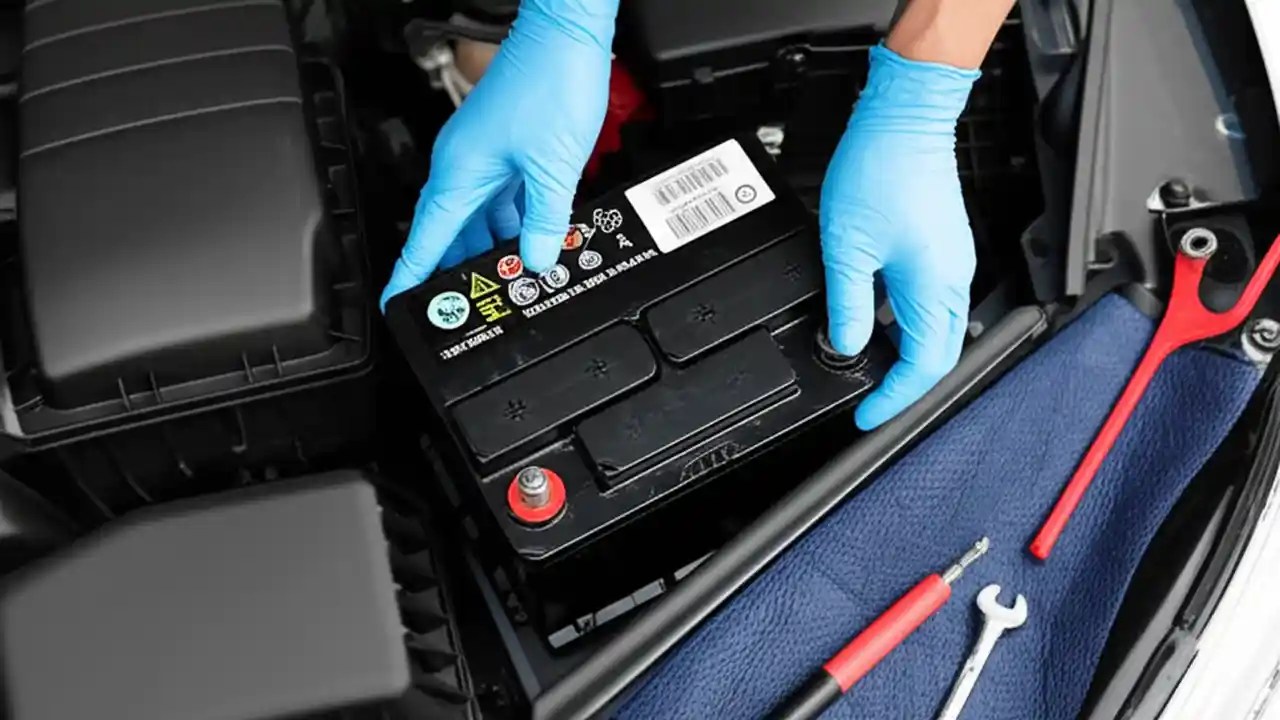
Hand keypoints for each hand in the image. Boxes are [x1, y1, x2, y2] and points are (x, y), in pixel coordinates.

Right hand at [380, 0, 618, 310]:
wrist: (567, 32)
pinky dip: (513, 220)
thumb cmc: (550, 82)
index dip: (412, 277)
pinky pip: (500, 195)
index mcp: (459, 172)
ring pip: (479, 215)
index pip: (426, 239)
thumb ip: (544, 220)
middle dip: (460, 269)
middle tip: (470, 305)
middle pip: (452, 232)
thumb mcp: (554, 168)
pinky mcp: (506, 145)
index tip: (399, 305)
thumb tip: (537, 258)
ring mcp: (483, 154)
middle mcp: (463, 164)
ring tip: (509, 276)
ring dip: (493, 245)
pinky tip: (532, 236)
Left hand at [820, 44, 980, 429]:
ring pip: (935, 329)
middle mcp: (952, 279)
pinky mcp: (941, 247)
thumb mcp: (846, 248)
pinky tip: (874, 321)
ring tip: (866, 367)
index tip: (867, 416)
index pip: (922, 366)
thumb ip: (846, 305)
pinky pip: (930, 302)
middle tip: (870, 401)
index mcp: (933, 288)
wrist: (905, 117)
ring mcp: (950, 262)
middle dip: (903, 385)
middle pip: (937, 354)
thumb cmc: (880, 168)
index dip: (894, 399)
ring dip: (904, 354)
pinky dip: (904, 324)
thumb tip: (844, 346)